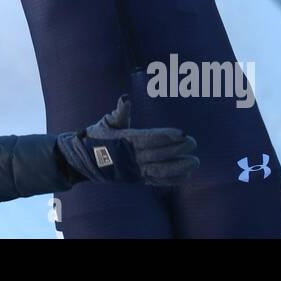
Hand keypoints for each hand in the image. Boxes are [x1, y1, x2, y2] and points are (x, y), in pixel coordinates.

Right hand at [57, 97, 198, 186]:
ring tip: (195, 162)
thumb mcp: (106, 122)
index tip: (182, 132)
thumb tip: (125, 98)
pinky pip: (156, 181)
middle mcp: (130, 158)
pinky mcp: (136, 179)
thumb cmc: (97, 137)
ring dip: (179, 167)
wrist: (84, 161)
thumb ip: (119, 112)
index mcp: (124, 141)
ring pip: (160, 171)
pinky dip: (171, 180)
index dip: (166, 136)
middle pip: (158, 155)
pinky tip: (186, 175)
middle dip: (177, 149)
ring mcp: (134, 171)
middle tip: (193, 143)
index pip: (148, 139)